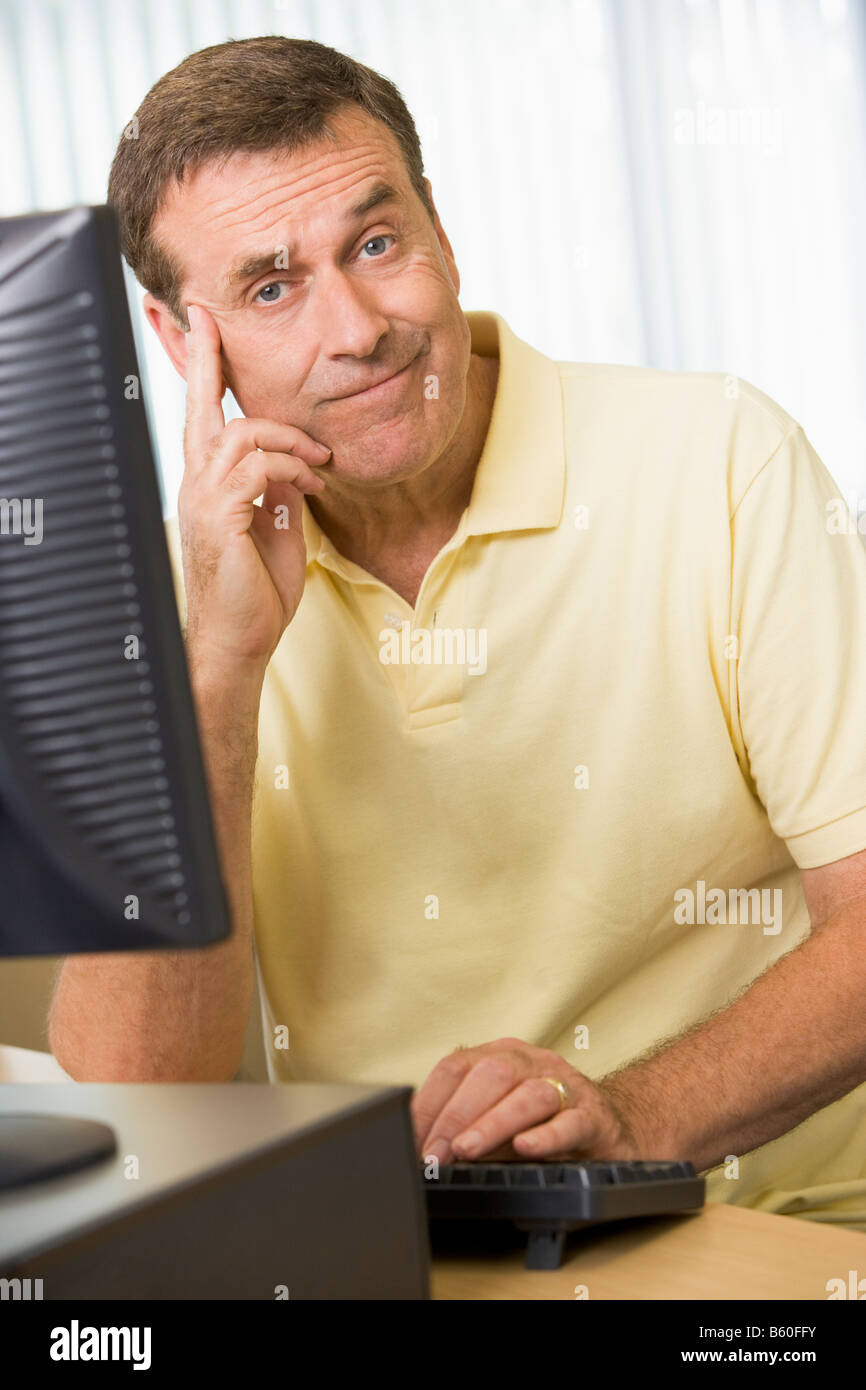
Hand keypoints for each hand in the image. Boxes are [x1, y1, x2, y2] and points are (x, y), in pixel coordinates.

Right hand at [177, 303, 331, 668]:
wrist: (238, 642)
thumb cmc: (256, 594)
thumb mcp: (277, 528)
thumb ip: (279, 490)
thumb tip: (295, 462)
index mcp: (207, 485)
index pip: (203, 418)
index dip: (203, 371)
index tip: (203, 326)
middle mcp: (197, 485)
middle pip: (201, 408)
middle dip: (207, 359)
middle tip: (210, 319)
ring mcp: (203, 499)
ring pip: (241, 434)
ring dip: (288, 438)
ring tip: (317, 459)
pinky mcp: (220, 517)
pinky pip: (256, 467)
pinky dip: (290, 466)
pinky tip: (310, 483)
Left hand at [412, 1037, 644, 1164]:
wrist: (611, 1126)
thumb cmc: (543, 1123)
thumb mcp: (497, 1121)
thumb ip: (465, 1127)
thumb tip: (424, 1149)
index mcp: (501, 1056)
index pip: (456, 1067)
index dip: (429, 1103)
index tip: (411, 1140)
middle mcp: (533, 1063)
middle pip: (490, 1074)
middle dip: (455, 1116)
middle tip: (435, 1155)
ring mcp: (566, 1086)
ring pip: (528, 1095)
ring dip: (492, 1123)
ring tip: (466, 1149)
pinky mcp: (594, 1117)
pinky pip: (570, 1122)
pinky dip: (546, 1136)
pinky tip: (525, 1148)